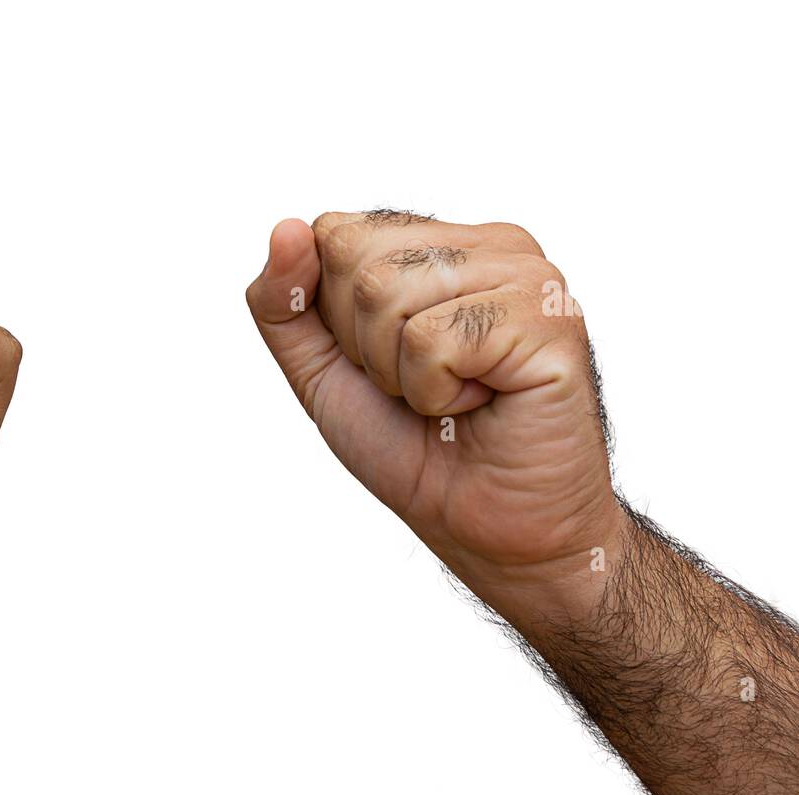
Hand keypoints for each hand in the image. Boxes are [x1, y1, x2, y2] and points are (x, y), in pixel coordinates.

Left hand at [246, 214, 622, 611]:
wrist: (485, 527)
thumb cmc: (413, 448)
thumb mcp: (321, 371)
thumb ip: (285, 303)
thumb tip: (285, 227)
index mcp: (439, 243)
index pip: (333, 234)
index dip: (333, 318)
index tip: (383, 364)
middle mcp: (489, 244)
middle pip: (354, 260)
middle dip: (363, 346)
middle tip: (422, 387)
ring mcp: (526, 275)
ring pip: (386, 292)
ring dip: (400, 373)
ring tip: (453, 396)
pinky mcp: (548, 317)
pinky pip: (432, 339)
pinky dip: (436, 392)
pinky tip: (481, 403)